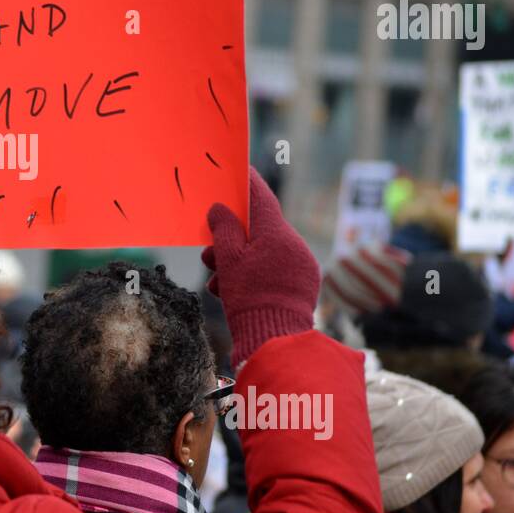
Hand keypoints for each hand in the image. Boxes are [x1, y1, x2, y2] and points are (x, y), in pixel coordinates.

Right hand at [202, 167, 318, 371]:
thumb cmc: (249, 298)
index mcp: (277, 233)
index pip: (261, 198)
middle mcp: (295, 245)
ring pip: (264, 254)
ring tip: (217, 279)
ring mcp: (302, 267)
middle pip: (259, 231)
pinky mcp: (303, 287)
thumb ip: (223, 229)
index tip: (240, 171)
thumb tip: (220, 210)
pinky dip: (253, 277)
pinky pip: (274, 272)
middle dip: (232, 239)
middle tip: (210, 251)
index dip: (248, 184)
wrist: (275, 341)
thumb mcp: (228, 260)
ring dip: (239, 262)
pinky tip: (231, 292)